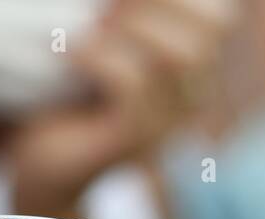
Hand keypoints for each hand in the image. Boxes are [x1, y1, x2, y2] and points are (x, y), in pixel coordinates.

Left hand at [3, 0, 239, 218]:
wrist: (45, 156)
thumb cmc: (71, 88)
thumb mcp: (109, 39)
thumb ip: (129, 14)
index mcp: (192, 66)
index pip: (219, 15)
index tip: (122, 1)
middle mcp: (192, 96)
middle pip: (212, 28)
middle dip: (158, 3)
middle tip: (107, 10)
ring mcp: (169, 123)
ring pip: (177, 56)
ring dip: (129, 28)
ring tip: (91, 30)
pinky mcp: (135, 141)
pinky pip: (134, 84)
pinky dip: (99, 57)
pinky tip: (73, 54)